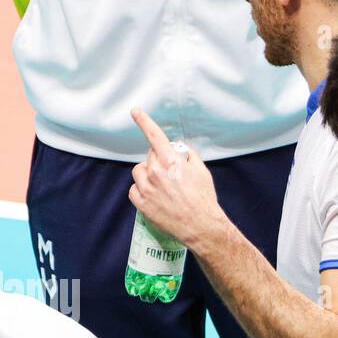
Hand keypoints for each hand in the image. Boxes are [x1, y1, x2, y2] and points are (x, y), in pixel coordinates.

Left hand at [129, 108, 229, 249]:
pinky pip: (133, 189)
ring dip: (147, 174)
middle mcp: (156, 172)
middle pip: (149, 156)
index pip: (155, 135)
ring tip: (161, 185)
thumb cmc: (203, 198)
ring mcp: (147, 188)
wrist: (201, 226)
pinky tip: (153, 195)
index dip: (144, 121)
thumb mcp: (201, 170)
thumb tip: (178, 149)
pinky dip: (141, 190)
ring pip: (138, 171)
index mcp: (171, 161)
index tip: (135, 111)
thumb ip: (187, 155)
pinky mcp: (141, 204)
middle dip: (157, 160)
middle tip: (170, 173)